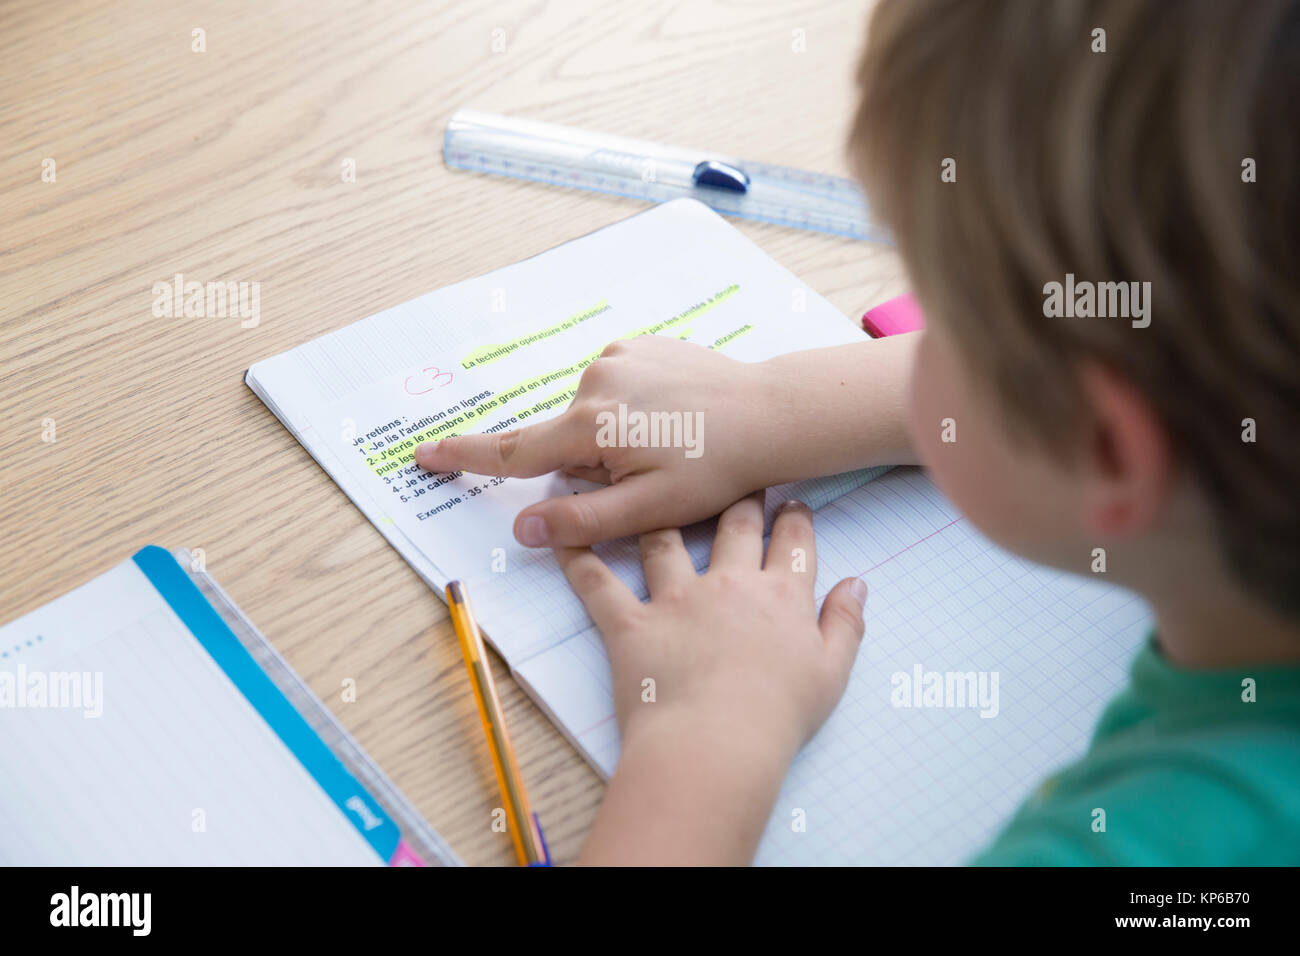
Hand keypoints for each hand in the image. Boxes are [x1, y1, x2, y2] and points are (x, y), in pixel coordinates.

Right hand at [416, 336, 778, 547]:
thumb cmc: (718, 467)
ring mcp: (618, 355)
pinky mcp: (640, 343)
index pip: (513, 452)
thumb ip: (582, 521)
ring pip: (590, 414)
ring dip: (612, 435)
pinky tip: (673, 416)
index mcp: (592, 425)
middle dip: (590, 464)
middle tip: (652, 473)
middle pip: (563, 439)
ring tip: (670, 444)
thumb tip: (523, 529)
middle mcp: (595, 380)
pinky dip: (631, 407)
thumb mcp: (651, 510)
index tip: (424, 454)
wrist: (771, 413)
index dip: (465, 457)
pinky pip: (615, 387)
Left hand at [567, 492, 868, 864]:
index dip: (794, 519)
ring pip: (666, 540)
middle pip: (734, 526)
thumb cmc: (778, 717)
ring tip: (650, 493)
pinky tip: (564, 533)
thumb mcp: (832, 673)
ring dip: (659, 515)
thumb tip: (857, 584)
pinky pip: (597, 582)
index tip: (791, 502)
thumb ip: (845, 623)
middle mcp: (729, 585)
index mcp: (782, 597)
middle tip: (735, 483)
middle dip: (737, 499)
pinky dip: (577, 556)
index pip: (793, 543)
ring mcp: (676, 599)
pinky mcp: (630, 623)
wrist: (717, 743)